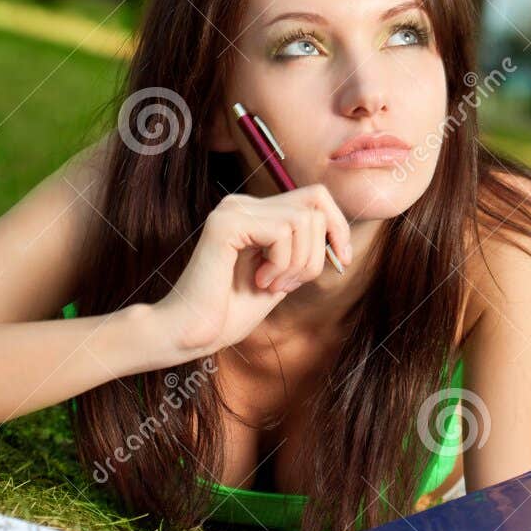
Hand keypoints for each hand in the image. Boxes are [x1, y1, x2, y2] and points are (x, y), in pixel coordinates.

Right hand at [151, 185, 352, 357]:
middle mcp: (243, 204)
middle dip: (316, 253)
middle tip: (288, 284)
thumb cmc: (227, 313)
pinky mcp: (227, 223)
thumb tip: (336, 235)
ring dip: (298, 264)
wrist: (188, 334)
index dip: (338, 227)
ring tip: (270, 286)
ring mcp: (233, 210)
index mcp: (255, 213)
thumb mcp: (280, 279)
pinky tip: (259, 282)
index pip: (316, 197)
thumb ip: (301, 253)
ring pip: (304, 220)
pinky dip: (282, 264)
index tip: (341, 261)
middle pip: (316, 205)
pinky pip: (283, 231)